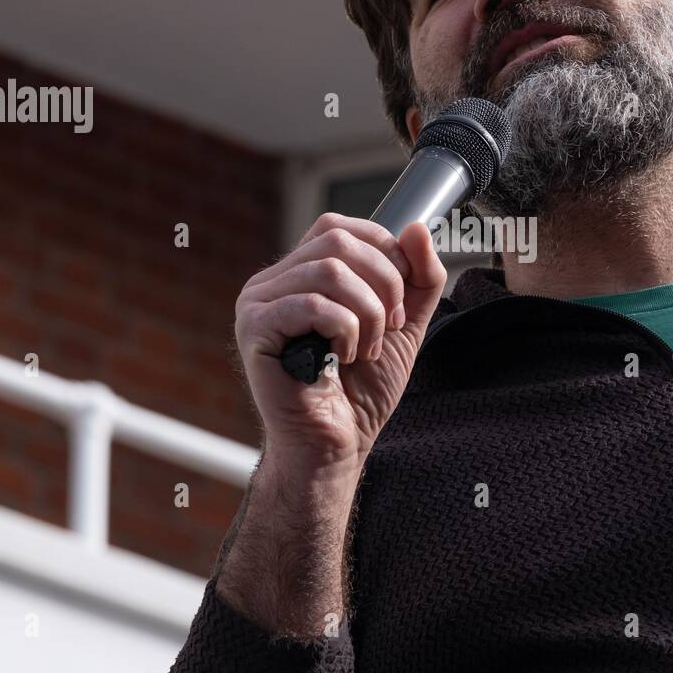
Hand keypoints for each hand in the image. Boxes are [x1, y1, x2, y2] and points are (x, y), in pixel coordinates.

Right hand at [234, 212, 446, 486]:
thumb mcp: (403, 323)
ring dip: (367, 312)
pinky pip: (311, 305)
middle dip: (383, 282)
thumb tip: (417, 226)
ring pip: (329, 270)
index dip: (383, 251)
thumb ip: (418, 277)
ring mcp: (257, 303)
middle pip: (337, 241)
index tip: (401, 299)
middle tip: (389, 327)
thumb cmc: (361, 390)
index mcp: (300, 273)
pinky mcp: (254, 330)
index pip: (341, 227)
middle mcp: (273, 281)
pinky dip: (344, 329)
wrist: (335, 446)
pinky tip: (342, 357)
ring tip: (366, 348)